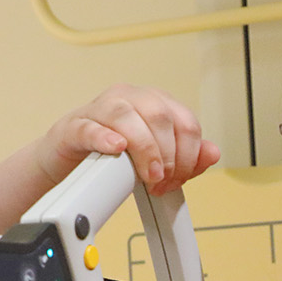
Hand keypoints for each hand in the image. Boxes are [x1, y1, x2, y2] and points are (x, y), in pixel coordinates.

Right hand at [33, 85, 221, 195]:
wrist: (68, 159)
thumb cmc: (112, 156)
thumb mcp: (156, 158)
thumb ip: (187, 157)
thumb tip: (213, 153)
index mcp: (154, 102)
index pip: (184, 121)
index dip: (187, 155)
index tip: (178, 179)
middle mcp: (129, 97)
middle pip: (160, 116)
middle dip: (168, 156)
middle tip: (161, 182)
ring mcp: (99, 108)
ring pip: (127, 116)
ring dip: (144, 150)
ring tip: (147, 176)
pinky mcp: (74, 125)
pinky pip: (90, 126)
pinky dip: (105, 137)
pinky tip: (116, 148)